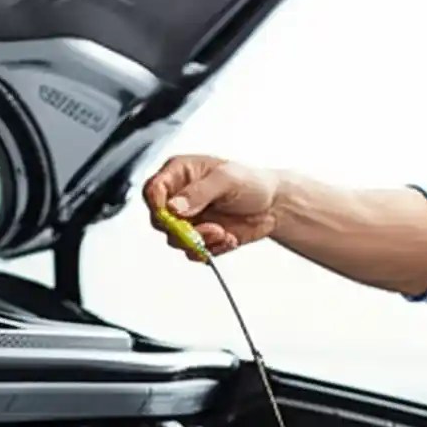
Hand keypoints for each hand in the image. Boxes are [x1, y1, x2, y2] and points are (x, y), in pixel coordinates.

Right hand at [141, 154, 281, 259]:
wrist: (273, 205)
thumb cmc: (252, 182)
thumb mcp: (227, 178)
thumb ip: (199, 192)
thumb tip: (174, 206)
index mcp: (180, 174)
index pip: (153, 189)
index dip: (157, 204)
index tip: (174, 214)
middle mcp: (179, 198)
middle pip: (159, 220)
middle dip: (182, 229)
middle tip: (208, 228)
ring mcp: (188, 220)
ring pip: (175, 239)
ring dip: (200, 241)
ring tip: (223, 232)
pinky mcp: (199, 238)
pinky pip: (193, 252)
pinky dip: (211, 250)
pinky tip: (228, 239)